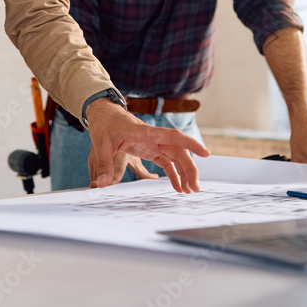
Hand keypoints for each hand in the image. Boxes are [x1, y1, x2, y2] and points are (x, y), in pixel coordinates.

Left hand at [85, 98, 209, 192]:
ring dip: (185, 173)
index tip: (206, 153)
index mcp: (146, 132)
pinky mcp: (151, 149)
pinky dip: (174, 174)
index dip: (191, 143)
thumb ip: (104, 163)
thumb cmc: (105, 124)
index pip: (173, 136)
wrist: (104, 114)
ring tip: (189, 191)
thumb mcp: (101, 143)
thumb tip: (101, 184)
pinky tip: (179, 187)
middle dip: (190, 169)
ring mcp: (154, 144)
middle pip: (179, 151)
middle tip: (195, 189)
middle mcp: (154, 137)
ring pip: (176, 157)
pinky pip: (167, 162)